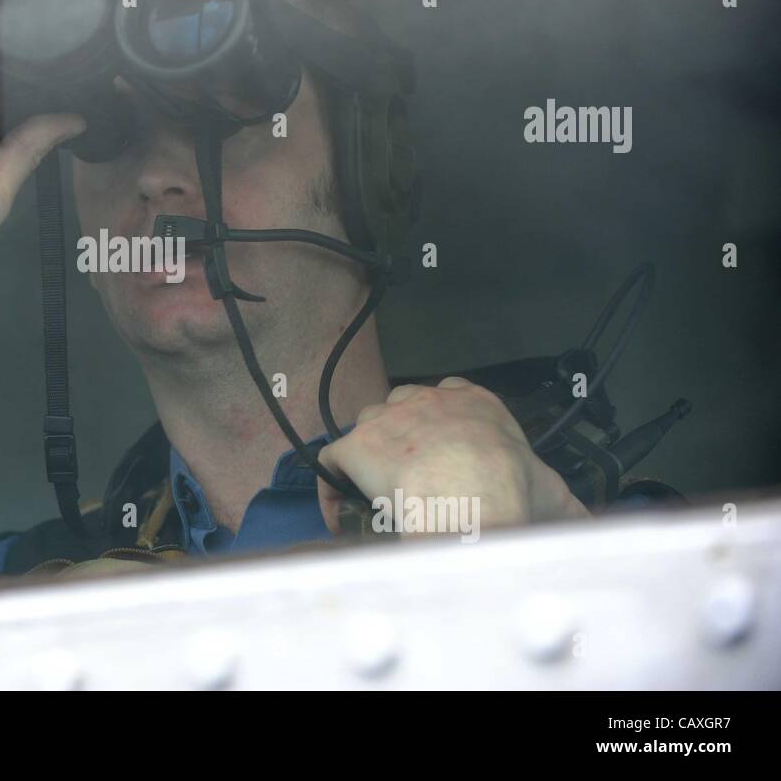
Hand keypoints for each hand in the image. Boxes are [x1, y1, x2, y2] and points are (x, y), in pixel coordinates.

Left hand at [317, 377, 588, 537]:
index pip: (450, 394)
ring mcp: (386, 420)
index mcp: (473, 402)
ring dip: (368, 460)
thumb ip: (567, 503)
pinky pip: (332, 462)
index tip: (444, 452)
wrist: (470, 501)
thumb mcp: (554, 493)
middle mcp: (426, 400)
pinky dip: (332, 488)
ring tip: (376, 498)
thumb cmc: (511, 493)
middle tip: (409, 480)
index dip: (441, 423)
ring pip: (367, 431)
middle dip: (401, 438)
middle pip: (402, 408)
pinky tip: (341, 516)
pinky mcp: (355, 445)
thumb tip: (589, 526)